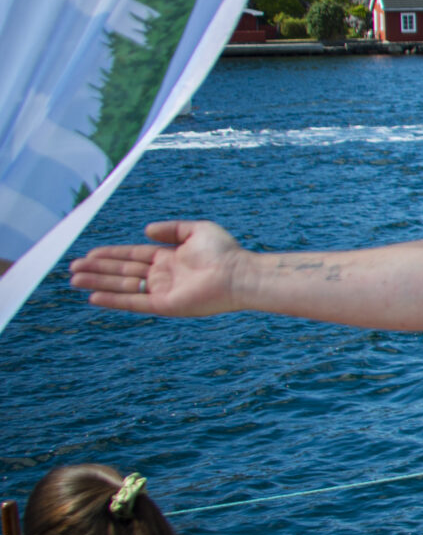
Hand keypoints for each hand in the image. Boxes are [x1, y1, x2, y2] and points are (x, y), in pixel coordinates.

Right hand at [70, 220, 243, 315]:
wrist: (238, 273)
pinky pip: (134, 302)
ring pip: (124, 286)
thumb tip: (145, 231)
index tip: (89, 254)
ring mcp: (163, 291)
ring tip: (74, 280)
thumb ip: (171, 229)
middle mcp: (164, 275)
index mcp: (170, 258)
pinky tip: (94, 296)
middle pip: (123, 271)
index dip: (111, 255)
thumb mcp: (196, 230)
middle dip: (98, 269)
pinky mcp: (165, 305)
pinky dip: (114, 299)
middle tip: (72, 268)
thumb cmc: (224, 252)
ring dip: (99, 283)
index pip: (133, 255)